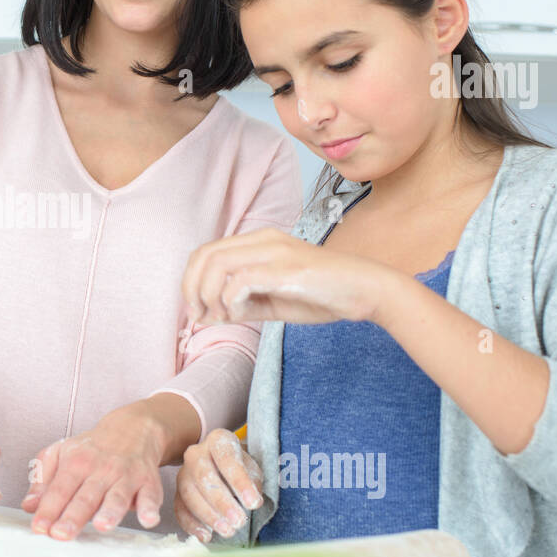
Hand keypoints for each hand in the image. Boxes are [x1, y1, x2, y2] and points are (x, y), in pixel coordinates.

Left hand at [22, 404, 166, 539]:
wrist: (132, 429)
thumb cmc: (91, 449)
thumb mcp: (60, 454)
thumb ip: (42, 480)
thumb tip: (29, 506)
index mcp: (76, 462)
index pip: (59, 489)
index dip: (48, 509)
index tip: (39, 528)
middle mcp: (101, 469)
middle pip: (85, 496)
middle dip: (73, 516)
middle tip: (61, 534)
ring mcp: (126, 475)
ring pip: (116, 496)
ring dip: (110, 511)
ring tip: (102, 526)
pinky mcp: (149, 482)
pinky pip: (151, 496)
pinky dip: (150, 508)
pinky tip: (148, 519)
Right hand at [174, 428, 262, 542]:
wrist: (221, 465)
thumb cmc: (240, 467)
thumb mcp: (252, 468)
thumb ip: (252, 481)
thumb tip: (251, 501)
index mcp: (218, 440)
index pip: (227, 459)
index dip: (240, 482)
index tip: (253, 503)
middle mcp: (196, 453)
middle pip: (204, 477)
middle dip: (223, 502)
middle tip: (239, 521)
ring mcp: (183, 472)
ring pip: (190, 494)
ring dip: (209, 515)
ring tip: (228, 531)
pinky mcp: (177, 492)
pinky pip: (179, 508)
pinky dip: (192, 524)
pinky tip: (206, 535)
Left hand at [181, 227, 396, 325]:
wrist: (364, 290)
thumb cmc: (321, 295)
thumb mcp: (272, 301)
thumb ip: (240, 305)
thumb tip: (205, 316)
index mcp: (258, 241)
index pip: (206, 252)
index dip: (191, 282)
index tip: (197, 312)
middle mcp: (263, 239)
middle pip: (204, 255)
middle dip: (193, 289)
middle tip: (201, 316)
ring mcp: (275, 251)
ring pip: (217, 265)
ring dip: (210, 296)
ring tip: (224, 316)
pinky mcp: (286, 268)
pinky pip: (241, 280)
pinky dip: (232, 301)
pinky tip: (242, 313)